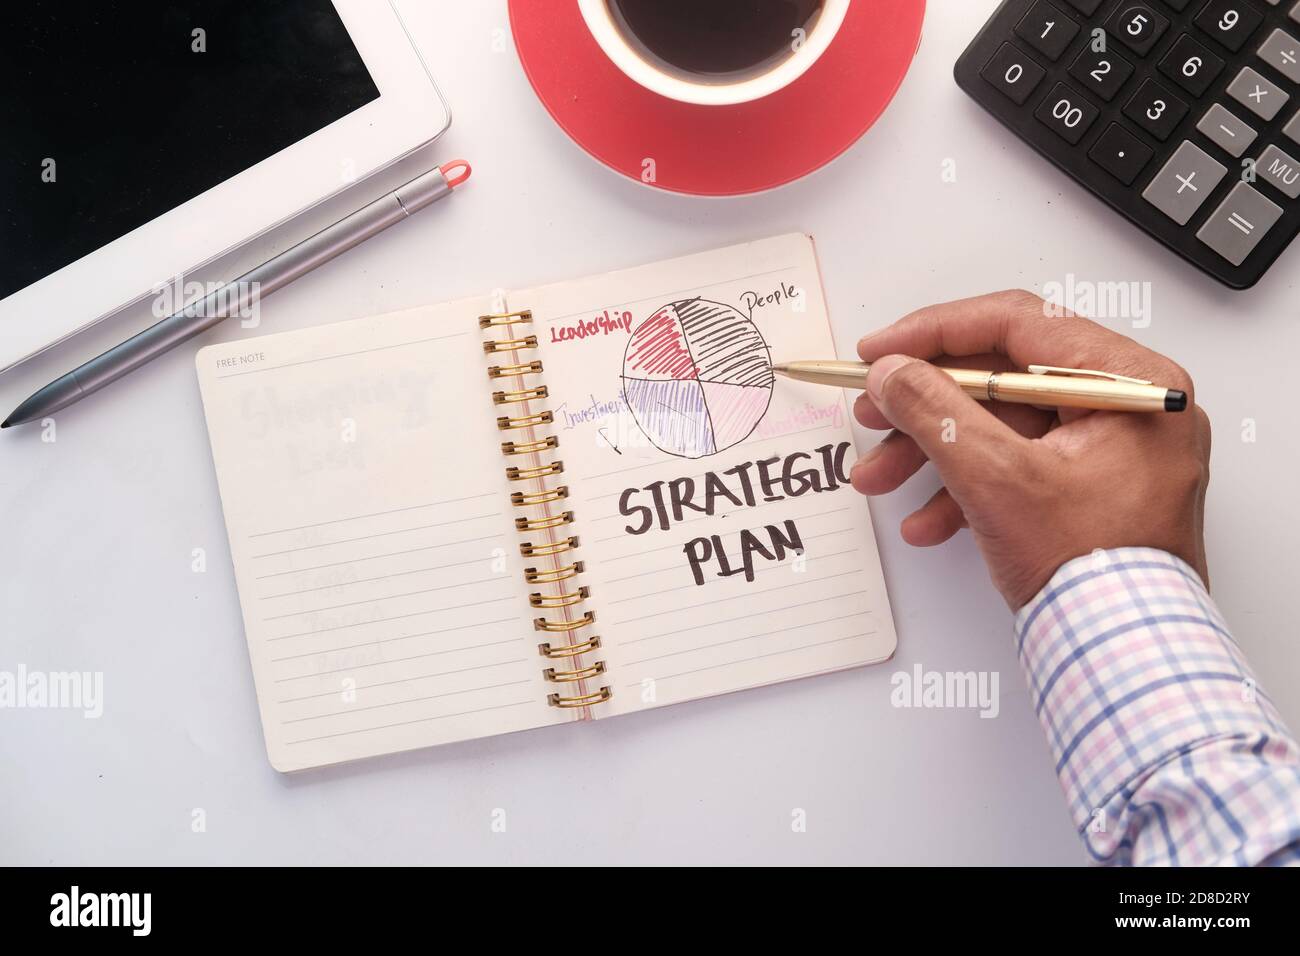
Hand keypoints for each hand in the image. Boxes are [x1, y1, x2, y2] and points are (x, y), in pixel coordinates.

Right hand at [851, 290, 1210, 609]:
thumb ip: (935, 412)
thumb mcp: (997, 479)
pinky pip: (1018, 468)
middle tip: (871, 413)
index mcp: (1132, 383)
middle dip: (925, 408)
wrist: (1124, 662)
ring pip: (1001, 427)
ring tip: (878, 478)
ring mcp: (1113, 451)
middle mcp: (1131, 407)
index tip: (880, 351)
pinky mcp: (1092, 490)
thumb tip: (891, 371)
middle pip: (1002, 379)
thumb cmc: (1094, 573)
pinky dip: (966, 489)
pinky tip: (926, 522)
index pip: (1019, 323)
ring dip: (932, 454)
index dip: (935, 333)